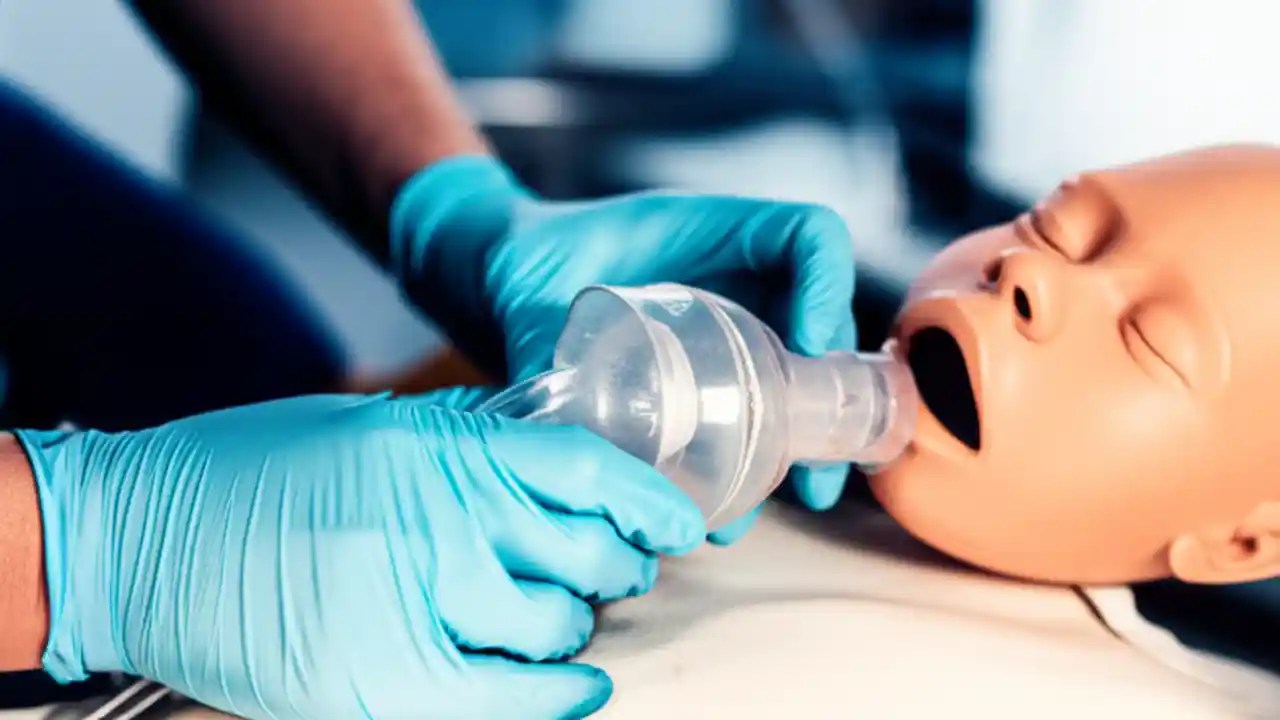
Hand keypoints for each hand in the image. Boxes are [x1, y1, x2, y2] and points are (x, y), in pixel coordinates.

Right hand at [18, 391, 703, 719]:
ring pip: (557, 626)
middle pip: (590, 552)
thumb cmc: (247, 472)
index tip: (681, 520)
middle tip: (612, 568)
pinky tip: (577, 686)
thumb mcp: (368, 429)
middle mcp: (437, 515)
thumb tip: (551, 470)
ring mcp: (412, 597)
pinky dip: (560, 696)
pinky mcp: (381, 676)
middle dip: (617, 565)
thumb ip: (463, 446)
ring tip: (554, 619)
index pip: (587, 468)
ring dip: (570, 626)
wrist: (136, 536)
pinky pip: (511, 698)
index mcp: (437, 445)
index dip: (651, 499)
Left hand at [390, 156, 858, 533]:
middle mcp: (729, 275)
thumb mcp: (527, 297)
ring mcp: (722, 322)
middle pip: (819, 317)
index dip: (827, 287)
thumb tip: (550, 419)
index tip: (807, 352)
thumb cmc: (518, 262)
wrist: (498, 275)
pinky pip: (753, 403)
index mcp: (706, 229)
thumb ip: (538, 348)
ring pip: (794, 369)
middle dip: (834, 391)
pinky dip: (758, 450)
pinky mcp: (703, 366)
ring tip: (798, 498)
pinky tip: (735, 501)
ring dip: (805, 434)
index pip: (806, 237)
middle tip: (823, 465)